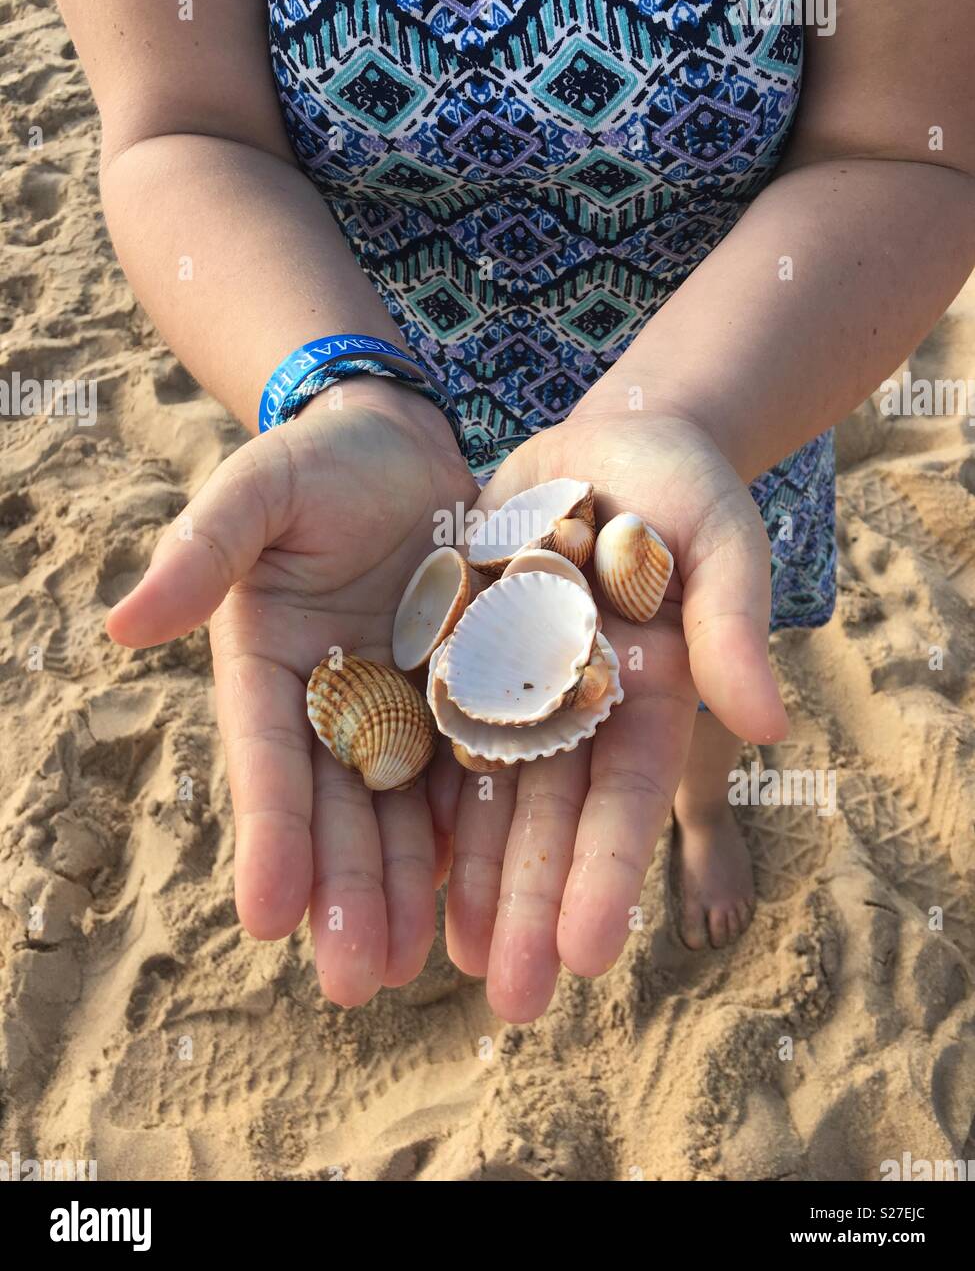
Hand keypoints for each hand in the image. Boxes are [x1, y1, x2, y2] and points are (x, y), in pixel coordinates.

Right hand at [107, 378, 477, 1005]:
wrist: (404, 447)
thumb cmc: (321, 463)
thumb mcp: (260, 491)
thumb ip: (204, 550)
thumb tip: (124, 625)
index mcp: (270, 668)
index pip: (268, 760)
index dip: (268, 836)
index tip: (265, 915)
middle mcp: (332, 705)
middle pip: (339, 808)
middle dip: (346, 892)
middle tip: (354, 981)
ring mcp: (401, 708)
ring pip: (405, 811)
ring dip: (409, 888)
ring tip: (416, 966)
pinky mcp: (467, 697)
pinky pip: (472, 773)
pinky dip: (475, 835)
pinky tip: (487, 898)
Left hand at [430, 411, 788, 1020]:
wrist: (603, 447)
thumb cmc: (680, 487)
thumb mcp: (718, 538)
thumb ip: (732, 622)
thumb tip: (766, 723)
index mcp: (649, 696)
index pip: (628, 794)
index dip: (608, 870)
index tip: (591, 955)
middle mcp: (581, 710)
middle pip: (553, 817)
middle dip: (534, 905)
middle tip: (511, 1000)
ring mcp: (517, 691)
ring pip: (490, 795)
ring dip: (475, 878)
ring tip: (447, 964)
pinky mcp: (461, 662)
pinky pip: (435, 736)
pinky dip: (424, 798)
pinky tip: (401, 867)